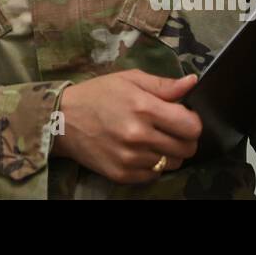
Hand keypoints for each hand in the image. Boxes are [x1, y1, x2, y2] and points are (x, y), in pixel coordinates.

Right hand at [51, 70, 201, 182]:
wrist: (62, 119)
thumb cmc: (98, 94)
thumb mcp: (129, 79)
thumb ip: (163, 85)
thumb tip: (193, 83)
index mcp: (144, 108)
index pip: (191, 127)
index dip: (192, 121)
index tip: (181, 117)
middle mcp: (139, 136)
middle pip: (187, 148)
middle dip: (184, 138)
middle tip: (169, 129)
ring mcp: (131, 158)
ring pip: (173, 164)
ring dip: (168, 152)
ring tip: (152, 139)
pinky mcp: (122, 174)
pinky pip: (154, 175)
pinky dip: (152, 165)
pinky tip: (139, 151)